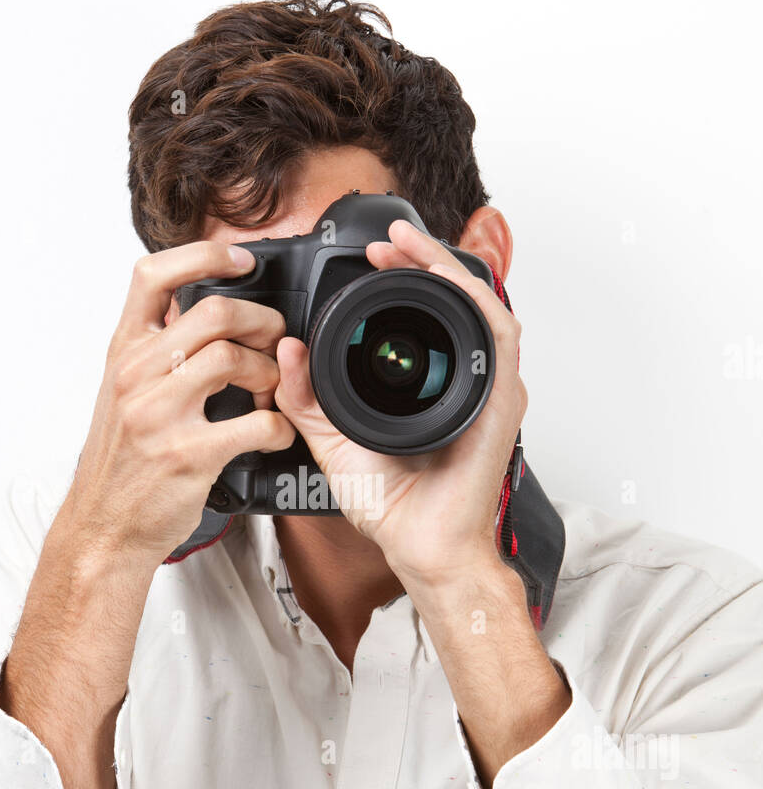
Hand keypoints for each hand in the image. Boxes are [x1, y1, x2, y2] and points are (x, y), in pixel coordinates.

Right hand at [62, 242, 295, 570]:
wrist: (104, 528)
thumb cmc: (121, 464)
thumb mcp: (122, 393)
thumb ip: (153, 351)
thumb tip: (190, 308)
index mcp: (122, 352)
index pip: (152, 274)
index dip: (203, 254)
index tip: (241, 259)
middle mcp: (136, 375)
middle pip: (214, 312)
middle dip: (261, 321)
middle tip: (275, 340)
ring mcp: (159, 414)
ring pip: (235, 358)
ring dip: (270, 373)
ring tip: (270, 391)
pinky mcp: (187, 454)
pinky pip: (256, 424)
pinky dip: (279, 428)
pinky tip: (274, 435)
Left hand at [274, 218, 525, 583]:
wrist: (420, 547)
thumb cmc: (391, 506)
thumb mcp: (331, 440)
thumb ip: (305, 397)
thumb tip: (286, 349)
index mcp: (431, 386)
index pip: (426, 315)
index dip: (405, 277)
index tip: (372, 257)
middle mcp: (465, 380)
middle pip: (456, 299)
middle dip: (425, 260)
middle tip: (389, 241)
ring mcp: (488, 387)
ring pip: (480, 304)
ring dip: (447, 268)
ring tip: (411, 247)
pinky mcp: (501, 399)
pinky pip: (496, 334)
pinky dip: (473, 300)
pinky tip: (444, 281)